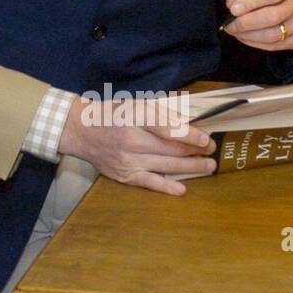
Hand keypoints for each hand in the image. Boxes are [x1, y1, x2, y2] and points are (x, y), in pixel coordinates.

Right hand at [58, 96, 216, 195]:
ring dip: (191, 167)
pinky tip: (182, 189)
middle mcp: (132, 140)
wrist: (80, 130)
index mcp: (134, 117)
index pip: (169, 129)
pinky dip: (167, 187)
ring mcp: (128, 160)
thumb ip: (160, 113)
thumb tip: (186, 124)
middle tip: (212, 151)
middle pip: (172, 149)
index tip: (207, 139)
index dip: (192, 135)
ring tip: (208, 166)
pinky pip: (150, 183)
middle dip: (196, 151)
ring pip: (166, 166)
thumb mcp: (134, 104)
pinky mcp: (124, 175)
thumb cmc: (111, 113)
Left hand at [222, 0, 292, 50]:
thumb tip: (233, 5)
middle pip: (274, 16)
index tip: (233, 10)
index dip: (252, 3)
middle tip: (230, 25)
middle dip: (247, 23)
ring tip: (235, 32)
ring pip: (275, 34)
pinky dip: (258, 44)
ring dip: (250, 35)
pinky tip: (247, 37)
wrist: (278, 2)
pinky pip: (278, 45)